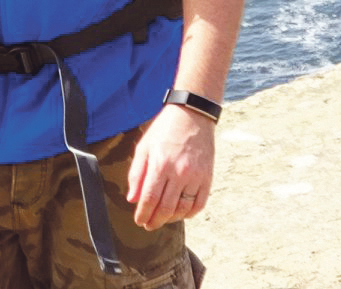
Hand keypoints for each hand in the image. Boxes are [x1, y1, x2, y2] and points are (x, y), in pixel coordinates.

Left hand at [125, 103, 215, 229]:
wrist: (192, 115)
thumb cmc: (165, 130)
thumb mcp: (144, 146)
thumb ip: (136, 173)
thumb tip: (133, 198)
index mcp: (160, 164)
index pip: (150, 198)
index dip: (143, 213)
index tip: (139, 220)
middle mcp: (179, 173)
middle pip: (166, 208)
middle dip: (155, 221)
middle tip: (148, 225)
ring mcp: (195, 177)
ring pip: (183, 209)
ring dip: (171, 219)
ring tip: (162, 219)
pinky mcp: (207, 178)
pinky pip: (199, 204)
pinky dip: (189, 214)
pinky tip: (180, 213)